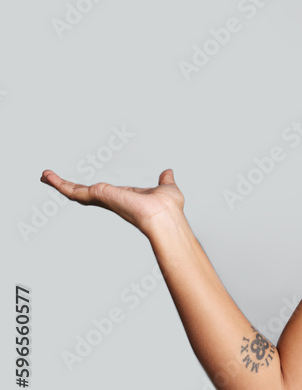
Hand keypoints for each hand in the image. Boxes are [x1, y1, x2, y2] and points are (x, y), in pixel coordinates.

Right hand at [39, 168, 184, 234]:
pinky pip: (75, 191)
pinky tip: (49, 177)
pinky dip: (60, 184)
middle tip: (50, 178)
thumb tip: (168, 173)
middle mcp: (110, 200)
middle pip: (83, 193)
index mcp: (122, 198)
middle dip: (67, 187)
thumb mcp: (166, 188)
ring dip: (58, 184)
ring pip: (75, 192)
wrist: (164, 216)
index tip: (79, 186)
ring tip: (44, 176)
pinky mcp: (98, 196)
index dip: (89, 189)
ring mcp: (103, 199)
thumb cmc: (168, 208)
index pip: (101, 193)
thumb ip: (164, 181)